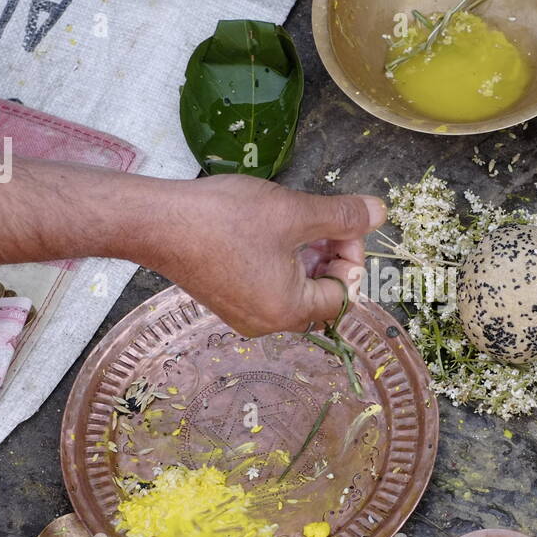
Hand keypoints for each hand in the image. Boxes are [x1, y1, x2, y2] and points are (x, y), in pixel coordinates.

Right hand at [153, 175, 386, 337]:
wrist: (155, 221)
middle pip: (319, 294)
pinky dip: (277, 259)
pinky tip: (266, 229)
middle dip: (328, 254)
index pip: (344, 294)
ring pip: (293, 288)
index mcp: (289, 312)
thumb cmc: (226, 219)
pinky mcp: (225, 299)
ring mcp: (242, 314)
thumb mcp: (294, 212)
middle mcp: (266, 324)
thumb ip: (342, 216)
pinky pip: (267, 285)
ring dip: (303, 254)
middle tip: (318, 218)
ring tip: (292, 219)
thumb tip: (381, 213)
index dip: (351, 255)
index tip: (341, 222)